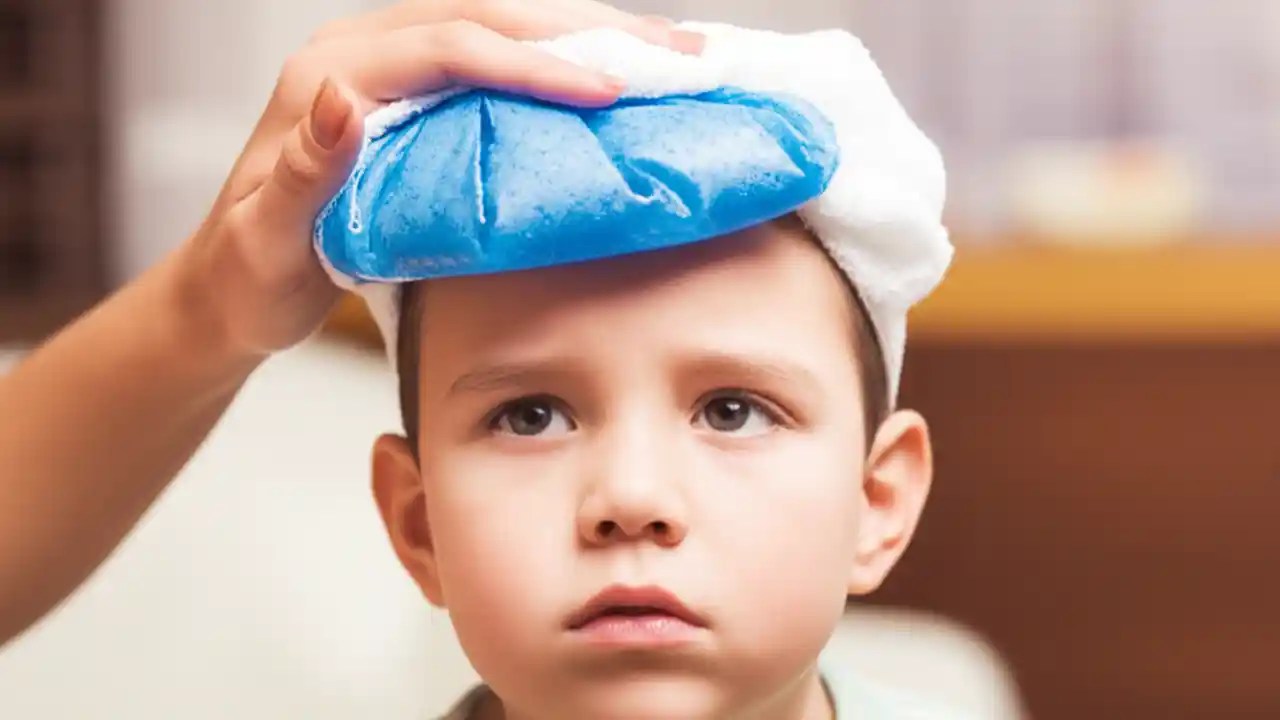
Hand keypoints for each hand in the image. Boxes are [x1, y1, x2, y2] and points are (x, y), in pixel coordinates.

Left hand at [178, 0, 703, 357]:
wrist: (231, 289)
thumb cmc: (249, 275)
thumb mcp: (264, 238)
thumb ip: (304, 171)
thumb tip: (341, 97)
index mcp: (328, 75)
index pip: (447, 47)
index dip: (530, 62)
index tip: (606, 87)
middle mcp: (362, 56)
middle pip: (487, 15)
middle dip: (584, 29)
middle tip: (672, 54)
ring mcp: (391, 71)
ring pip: (501, 27)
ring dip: (585, 36)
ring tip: (666, 55)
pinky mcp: (415, 100)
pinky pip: (497, 62)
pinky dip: (560, 63)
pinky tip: (614, 77)